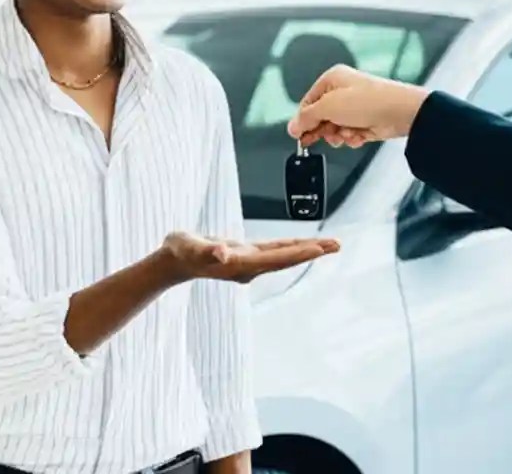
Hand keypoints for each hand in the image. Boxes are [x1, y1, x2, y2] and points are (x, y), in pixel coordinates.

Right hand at [162, 232, 339, 283]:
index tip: (319, 248)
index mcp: (241, 264)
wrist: (174, 260)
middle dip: (312, 252)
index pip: (276, 258)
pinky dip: (293, 247)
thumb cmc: (181, 251)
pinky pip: (276, 251)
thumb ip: (206, 250)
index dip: (298, 253)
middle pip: (287, 259)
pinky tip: (304, 244)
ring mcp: (250, 262)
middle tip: (337, 245)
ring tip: (330, 245)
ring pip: (285, 256)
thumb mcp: (190, 247)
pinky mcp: (248, 255)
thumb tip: (223, 253)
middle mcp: (250, 266)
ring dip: (307, 250)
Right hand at [285, 64, 429, 148]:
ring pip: (334, 128)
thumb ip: (307, 117)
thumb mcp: (329, 106)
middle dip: (323, 129)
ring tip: (346, 133)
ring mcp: (355, 107)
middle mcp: (343, 91)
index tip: (299, 135)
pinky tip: (358, 135)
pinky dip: (352, 138)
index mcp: (332, 79)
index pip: (308, 102)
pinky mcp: (365, 121)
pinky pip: (349, 134)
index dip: (302, 120)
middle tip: (323, 136)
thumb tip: (293, 126)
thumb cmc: (370, 100)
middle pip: (320, 116)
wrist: (400, 112)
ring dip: (338, 135)